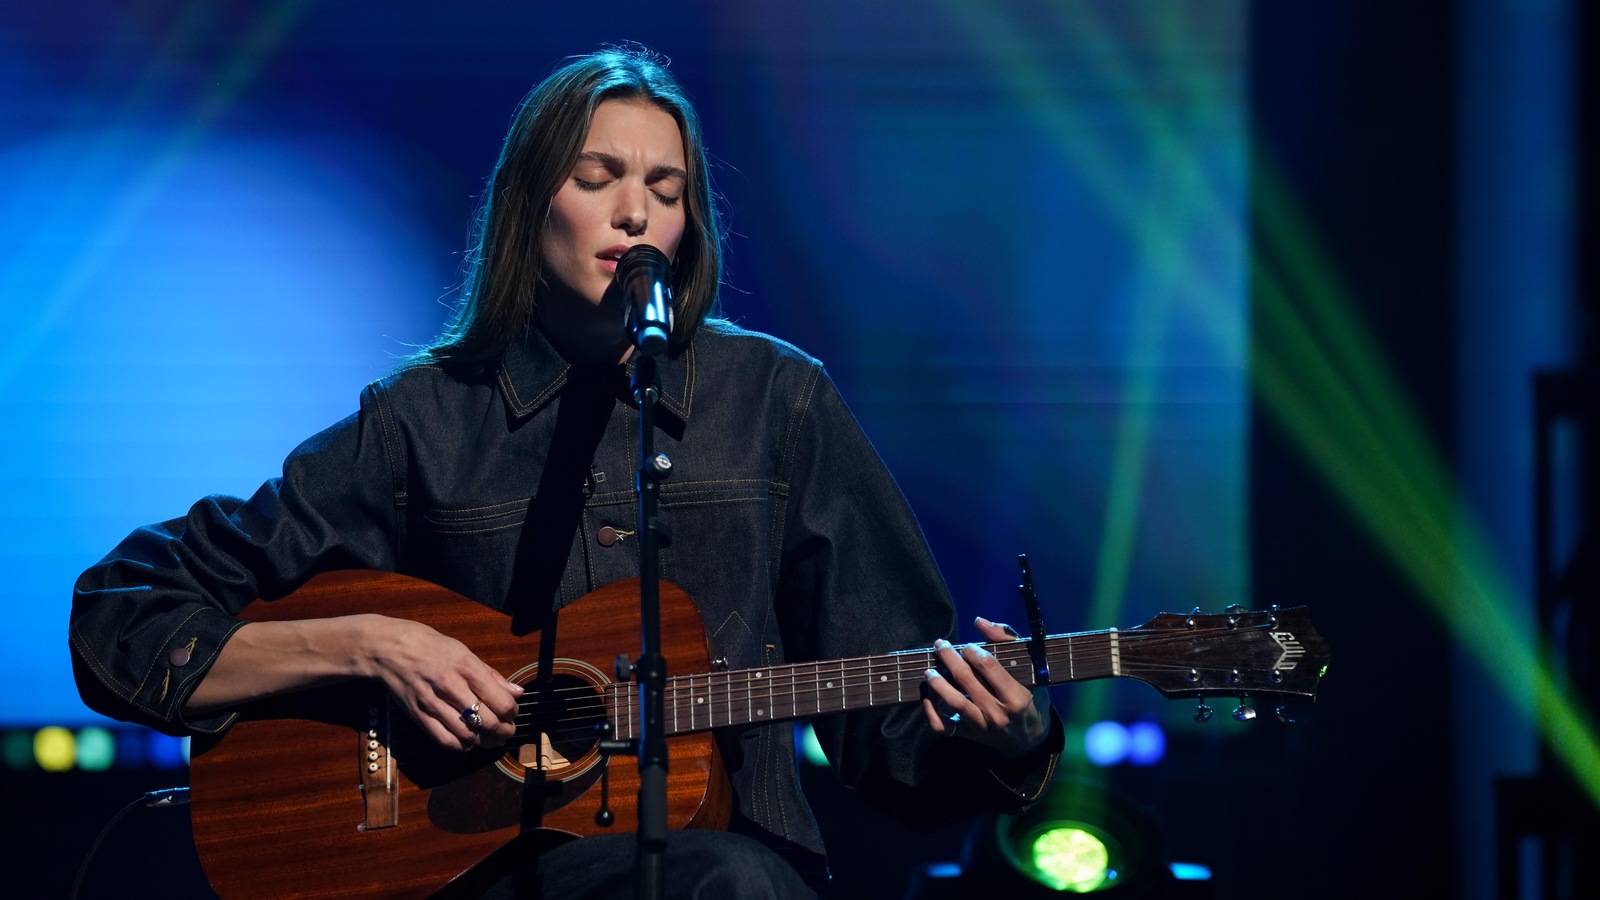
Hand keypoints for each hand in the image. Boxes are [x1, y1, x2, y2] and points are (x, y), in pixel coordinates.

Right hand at [354, 614, 523, 751]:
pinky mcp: (419, 715)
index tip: (513, 713)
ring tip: (491, 739)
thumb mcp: (464, 652)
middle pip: (487, 721)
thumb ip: (491, 675)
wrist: (389, 649)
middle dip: (503, 731)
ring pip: (467, 735)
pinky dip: (461, 746)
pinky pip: (444, 740)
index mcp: (466, 667)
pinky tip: (467, 741)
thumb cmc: (430, 647)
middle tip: (507, 731)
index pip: (501, 701)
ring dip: (484, 741)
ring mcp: (433, 703)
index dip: (513, 713)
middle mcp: (450, 686)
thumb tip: (517, 693)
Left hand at [922, 616, 1048, 756]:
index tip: (967, 646)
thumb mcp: (1030, 670)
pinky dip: (931, 711)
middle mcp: (998, 711)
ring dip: (937, 683)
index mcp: (1016, 695)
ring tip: (929, 670)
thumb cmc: (1032, 699)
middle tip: (940, 646)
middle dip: (949, 658)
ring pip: (953, 702)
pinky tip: (929, 696)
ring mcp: (982, 726)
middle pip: (965, 678)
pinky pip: (944, 726)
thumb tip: (979, 622)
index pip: (987, 665)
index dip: (972, 650)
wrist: (1032, 741)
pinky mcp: (970, 735)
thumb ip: (1007, 641)